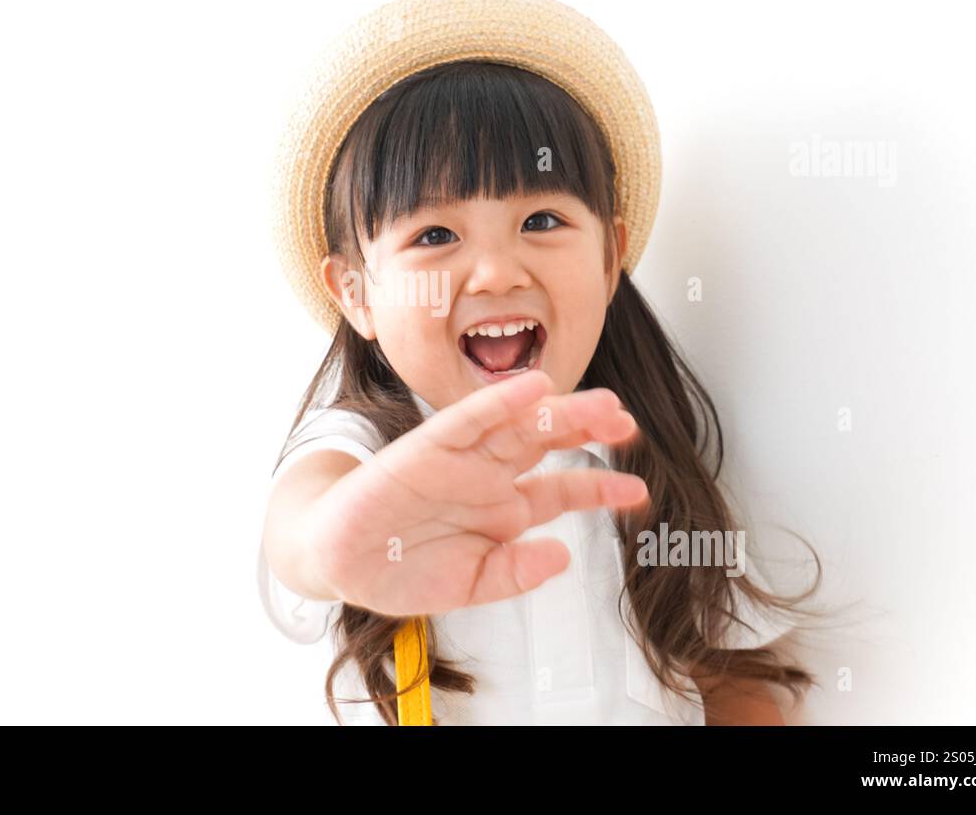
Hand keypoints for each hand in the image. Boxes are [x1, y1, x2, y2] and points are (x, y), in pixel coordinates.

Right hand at [304, 368, 647, 616]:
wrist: (338, 561)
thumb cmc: (400, 570)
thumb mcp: (468, 586)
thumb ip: (514, 574)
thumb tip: (561, 557)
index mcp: (501, 512)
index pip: (560, 492)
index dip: (600, 489)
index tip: (637, 492)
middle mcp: (486, 478)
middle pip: (547, 445)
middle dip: (588, 432)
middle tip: (626, 424)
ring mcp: (459, 459)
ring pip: (517, 425)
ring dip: (558, 411)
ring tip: (600, 404)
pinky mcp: (425, 447)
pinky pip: (466, 420)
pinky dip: (499, 404)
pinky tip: (534, 390)